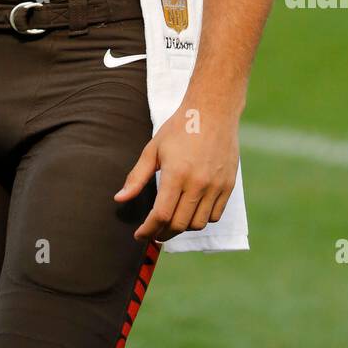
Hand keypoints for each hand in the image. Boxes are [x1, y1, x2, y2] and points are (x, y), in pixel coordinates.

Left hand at [114, 100, 239, 242]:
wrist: (213, 111)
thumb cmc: (179, 128)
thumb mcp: (153, 149)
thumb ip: (137, 177)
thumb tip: (119, 199)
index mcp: (176, 174)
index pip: (161, 215)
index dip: (148, 230)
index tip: (140, 235)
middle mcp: (198, 183)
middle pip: (179, 224)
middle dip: (163, 233)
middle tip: (154, 232)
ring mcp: (215, 186)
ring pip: (198, 224)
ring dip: (182, 228)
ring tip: (171, 222)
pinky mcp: (228, 185)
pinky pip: (215, 215)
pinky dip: (202, 219)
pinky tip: (191, 212)